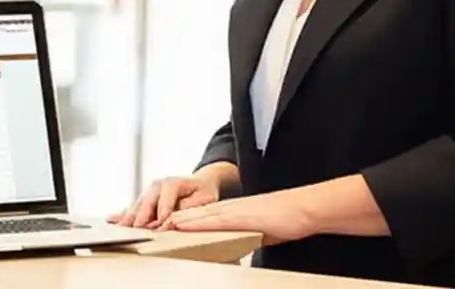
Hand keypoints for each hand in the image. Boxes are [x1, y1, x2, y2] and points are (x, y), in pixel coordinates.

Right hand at [107, 175, 219, 228]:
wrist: (201, 182)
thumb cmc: (203, 192)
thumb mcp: (203, 201)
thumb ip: (186, 210)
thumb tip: (169, 221)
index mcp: (172, 183)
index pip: (164, 204)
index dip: (162, 218)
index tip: (158, 230)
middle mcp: (158, 185)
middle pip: (146, 205)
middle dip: (140, 219)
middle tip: (131, 233)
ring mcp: (150, 191)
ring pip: (137, 207)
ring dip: (128, 219)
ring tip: (118, 230)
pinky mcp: (146, 198)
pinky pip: (133, 207)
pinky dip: (123, 214)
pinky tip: (111, 219)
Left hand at [167, 189, 314, 244]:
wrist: (305, 209)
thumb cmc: (287, 220)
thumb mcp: (261, 230)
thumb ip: (245, 236)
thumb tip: (237, 246)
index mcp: (233, 211)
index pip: (201, 216)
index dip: (180, 221)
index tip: (162, 228)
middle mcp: (229, 207)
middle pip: (194, 213)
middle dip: (172, 221)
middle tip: (149, 226)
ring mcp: (234, 210)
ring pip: (198, 215)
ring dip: (177, 220)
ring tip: (156, 225)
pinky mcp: (241, 216)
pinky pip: (213, 219)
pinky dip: (195, 222)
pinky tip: (181, 225)